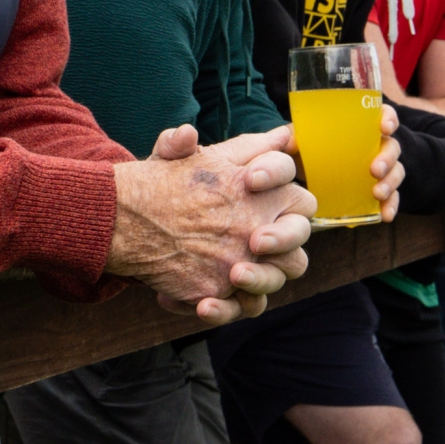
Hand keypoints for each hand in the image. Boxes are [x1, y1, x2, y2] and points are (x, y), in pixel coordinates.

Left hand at [112, 126, 316, 324]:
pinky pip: (246, 307)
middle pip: (299, 229)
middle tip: (256, 240)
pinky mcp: (239, 294)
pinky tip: (201, 305)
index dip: (275, 173)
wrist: (145, 227)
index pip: (286, 171)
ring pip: (283, 272)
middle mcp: (270, 222)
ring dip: (262, 277)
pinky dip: (225, 309)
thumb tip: (185, 134)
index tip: (251, 179)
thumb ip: (174, 148)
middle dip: (284, 235)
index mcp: (260, 184)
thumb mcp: (166, 167)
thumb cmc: (169, 188)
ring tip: (234, 275)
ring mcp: (259, 261)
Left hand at [279, 108, 403, 221]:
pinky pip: (392, 197)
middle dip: (387, 158)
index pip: (383, 115)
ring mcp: (381, 169)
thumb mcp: (302, 141)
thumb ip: (295, 138)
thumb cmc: (311, 150)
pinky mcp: (378, 191)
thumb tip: (289, 141)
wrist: (309, 177)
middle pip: (392, 147)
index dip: (389, 118)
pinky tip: (385, 215)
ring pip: (396, 172)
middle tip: (374, 170)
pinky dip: (391, 205)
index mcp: (362, 127)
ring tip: (377, 193)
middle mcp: (376, 146)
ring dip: (390, 182)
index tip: (384, 128)